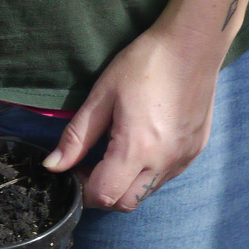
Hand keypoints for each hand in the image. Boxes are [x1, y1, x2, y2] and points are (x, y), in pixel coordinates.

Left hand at [43, 27, 223, 210]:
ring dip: (126, 184)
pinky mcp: (195, 152)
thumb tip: (53, 166)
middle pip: (125, 203)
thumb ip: (77, 136)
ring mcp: (183, 159)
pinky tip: (142, 143)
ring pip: (147, 193)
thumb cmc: (144, 64)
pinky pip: (166, 177)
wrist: (192, 45)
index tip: (73, 168)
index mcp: (137, 149)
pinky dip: (148, 173)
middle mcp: (164, 163)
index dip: (82, 188)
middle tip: (90, 164)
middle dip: (103, 192)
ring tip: (116, 151)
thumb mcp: (102, 95)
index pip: (103, 195)